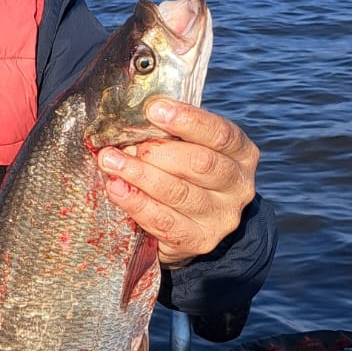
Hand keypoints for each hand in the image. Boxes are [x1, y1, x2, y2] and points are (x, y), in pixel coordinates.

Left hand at [97, 97, 258, 266]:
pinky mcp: (200, 241)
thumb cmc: (183, 172)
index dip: (187, 120)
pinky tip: (116, 189)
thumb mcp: (186, 148)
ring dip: (139, 175)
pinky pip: (164, 222)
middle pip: (200, 163)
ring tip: (110, 162)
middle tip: (121, 145)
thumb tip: (128, 123)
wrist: (191, 224)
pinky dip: (136, 203)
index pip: (220, 134)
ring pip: (179, 193)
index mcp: (241, 153)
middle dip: (157, 152)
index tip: (153, 109)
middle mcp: (239, 185)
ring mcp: (222, 216)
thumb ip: (167, 134)